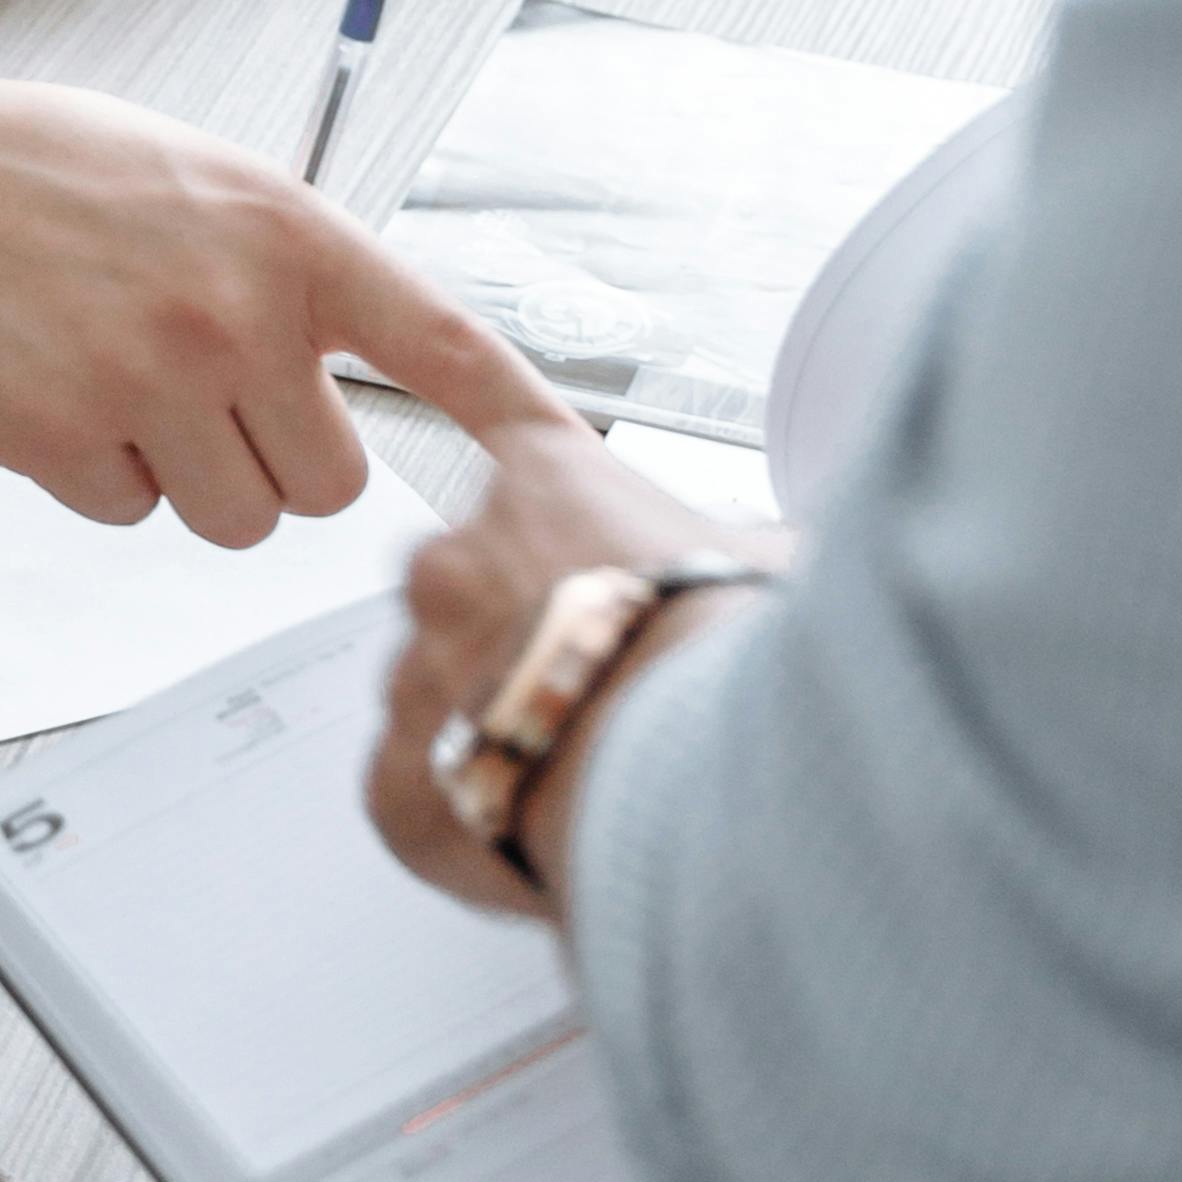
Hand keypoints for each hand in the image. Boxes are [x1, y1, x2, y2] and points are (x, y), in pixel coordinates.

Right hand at [0, 66, 561, 537]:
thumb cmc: (56, 176)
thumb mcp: (207, 183)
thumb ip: (294, 270)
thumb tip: (371, 370)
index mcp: (288, 234)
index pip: (439, 341)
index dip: (519, 414)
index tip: (574, 466)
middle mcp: (233, 313)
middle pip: (328, 485)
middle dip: (277, 458)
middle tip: (210, 390)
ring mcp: (147, 381)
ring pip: (235, 517)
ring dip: (191, 475)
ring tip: (128, 380)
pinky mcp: (62, 439)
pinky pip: (130, 515)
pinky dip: (102, 475)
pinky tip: (60, 387)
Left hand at [368, 417, 778, 915]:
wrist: (706, 783)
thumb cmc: (745, 661)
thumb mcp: (782, 567)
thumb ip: (751, 545)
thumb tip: (776, 552)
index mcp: (549, 485)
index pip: (489, 395)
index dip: (458, 372)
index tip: (421, 349)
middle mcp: (459, 560)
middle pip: (466, 582)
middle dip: (515, 627)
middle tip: (599, 689)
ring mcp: (419, 668)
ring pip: (437, 694)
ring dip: (495, 727)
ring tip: (592, 779)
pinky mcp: (399, 779)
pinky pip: (423, 793)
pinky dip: (472, 818)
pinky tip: (547, 832)